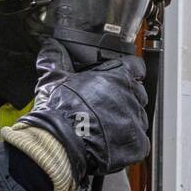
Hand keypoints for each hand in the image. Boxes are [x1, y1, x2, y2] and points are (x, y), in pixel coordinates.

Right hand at [20, 39, 149, 177]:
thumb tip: (51, 47)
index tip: (123, 75)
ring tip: (106, 126)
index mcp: (117, 76)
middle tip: (106, 106)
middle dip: (125, 98)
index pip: (136, 66)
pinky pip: (138, 141)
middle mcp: (132, 96)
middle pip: (138, 93)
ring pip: (138, 117)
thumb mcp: (54, 78)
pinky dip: (127, 142)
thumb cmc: (62, 111)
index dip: (129, 71)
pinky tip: (110, 142)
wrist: (63, 143)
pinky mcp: (138, 142)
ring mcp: (137, 120)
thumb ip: (55, 59)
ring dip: (126, 120)